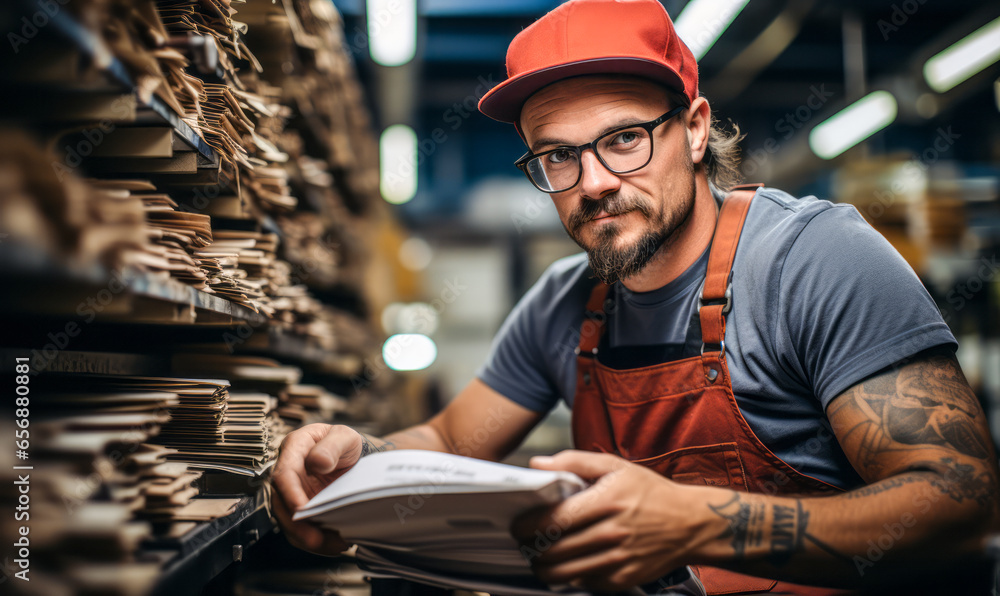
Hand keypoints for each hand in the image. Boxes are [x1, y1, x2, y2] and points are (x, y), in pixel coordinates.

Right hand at [270, 423, 364, 554]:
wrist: (355, 456)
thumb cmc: (346, 443)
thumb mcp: (345, 436)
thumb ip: (332, 445)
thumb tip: (318, 462)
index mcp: (294, 449)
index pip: (283, 475)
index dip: (290, 494)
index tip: (302, 510)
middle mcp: (289, 473)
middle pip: (281, 504)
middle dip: (297, 526)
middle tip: (318, 540)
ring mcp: (294, 493)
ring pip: (290, 521)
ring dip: (308, 538)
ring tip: (336, 544)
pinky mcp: (303, 509)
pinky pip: (302, 529)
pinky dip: (317, 541)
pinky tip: (335, 544)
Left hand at [511, 450, 715, 591]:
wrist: (691, 524)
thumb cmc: (651, 492)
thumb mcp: (616, 466)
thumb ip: (574, 462)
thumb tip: (537, 464)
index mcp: (606, 502)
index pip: (553, 520)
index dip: (527, 525)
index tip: (517, 524)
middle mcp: (611, 533)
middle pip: (553, 550)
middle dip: (530, 548)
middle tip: (524, 542)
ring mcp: (617, 560)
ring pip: (563, 573)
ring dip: (543, 567)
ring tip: (539, 557)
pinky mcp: (623, 579)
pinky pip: (583, 582)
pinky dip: (570, 575)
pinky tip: (569, 562)